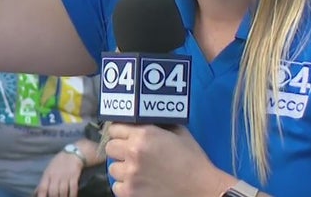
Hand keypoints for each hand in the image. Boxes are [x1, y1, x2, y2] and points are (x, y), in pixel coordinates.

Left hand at [35, 151, 84, 196]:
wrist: (72, 153)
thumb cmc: (58, 164)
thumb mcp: (48, 171)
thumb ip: (43, 183)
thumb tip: (35, 193)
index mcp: (47, 175)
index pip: (42, 188)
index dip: (41, 196)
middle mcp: (55, 176)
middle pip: (53, 192)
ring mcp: (65, 176)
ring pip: (63, 191)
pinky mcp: (74, 175)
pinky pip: (73, 188)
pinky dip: (73, 195)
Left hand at [105, 124, 230, 196]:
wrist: (200, 188)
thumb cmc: (192, 160)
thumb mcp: (178, 133)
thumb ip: (158, 125)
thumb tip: (145, 120)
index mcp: (144, 134)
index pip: (115, 128)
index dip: (121, 132)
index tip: (125, 136)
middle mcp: (133, 152)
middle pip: (110, 147)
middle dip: (119, 149)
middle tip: (131, 154)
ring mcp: (130, 174)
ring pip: (112, 168)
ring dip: (122, 168)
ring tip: (136, 171)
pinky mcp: (130, 192)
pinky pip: (117, 186)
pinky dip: (125, 186)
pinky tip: (139, 184)